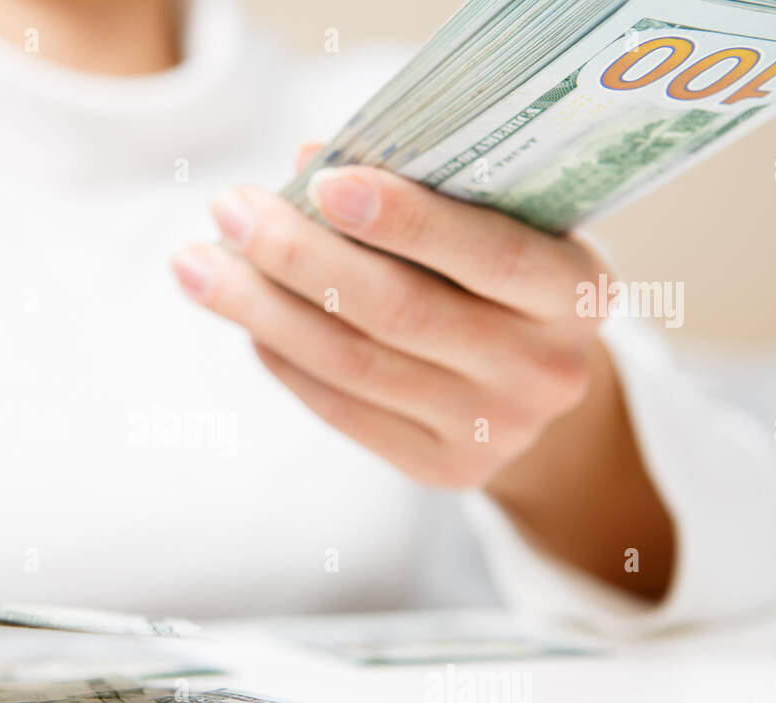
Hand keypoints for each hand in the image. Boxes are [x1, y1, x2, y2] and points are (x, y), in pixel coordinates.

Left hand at [172, 150, 673, 596]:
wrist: (540, 387)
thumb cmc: (502, 280)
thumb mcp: (494, 225)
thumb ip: (420, 193)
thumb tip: (308, 159)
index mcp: (575, 291)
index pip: (488, 253)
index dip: (404, 219)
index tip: (321, 179)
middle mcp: (543, 369)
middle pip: (400, 312)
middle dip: (301, 256)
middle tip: (230, 209)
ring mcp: (494, 429)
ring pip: (354, 364)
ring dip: (264, 311)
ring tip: (200, 266)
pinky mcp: (443, 469)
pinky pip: (343, 409)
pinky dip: (286, 359)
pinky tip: (246, 321)